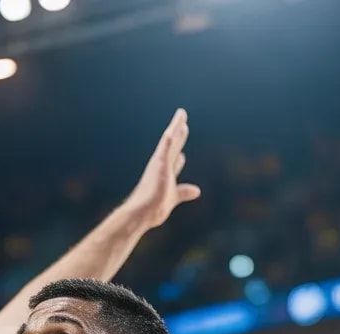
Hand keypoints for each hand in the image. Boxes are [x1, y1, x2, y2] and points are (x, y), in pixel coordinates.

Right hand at [123, 108, 201, 229]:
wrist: (142, 214)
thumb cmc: (154, 208)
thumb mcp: (174, 197)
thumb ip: (184, 192)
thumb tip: (197, 190)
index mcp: (165, 174)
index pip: (174, 157)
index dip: (179, 147)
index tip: (183, 138)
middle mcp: (161, 166)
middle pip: (173, 145)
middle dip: (179, 132)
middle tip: (183, 118)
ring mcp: (160, 165)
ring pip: (170, 141)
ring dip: (176, 127)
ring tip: (182, 114)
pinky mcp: (158, 166)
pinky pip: (164, 150)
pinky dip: (168, 140)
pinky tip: (172, 131)